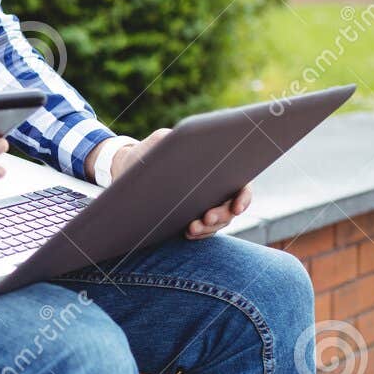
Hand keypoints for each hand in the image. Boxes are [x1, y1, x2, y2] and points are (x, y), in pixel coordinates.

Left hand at [107, 128, 253, 239]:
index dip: (243, 198)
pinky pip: (202, 229)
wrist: (130, 169)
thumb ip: (170, 140)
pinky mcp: (192, 217)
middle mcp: (216, 188)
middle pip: (230, 208)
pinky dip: (197, 233)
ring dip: (207, 228)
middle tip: (206, 218)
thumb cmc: (149, 151)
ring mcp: (206, 204)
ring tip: (191, 228)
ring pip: (217, 222)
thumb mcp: (159, 140)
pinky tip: (187, 232)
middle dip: (221, 216)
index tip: (236, 208)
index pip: (241, 185)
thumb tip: (177, 142)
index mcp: (216, 168)